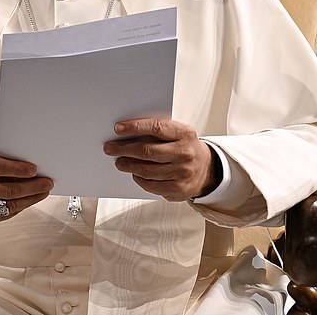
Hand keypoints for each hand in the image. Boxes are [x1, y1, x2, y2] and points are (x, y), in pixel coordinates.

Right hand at [0, 147, 52, 222]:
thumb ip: (5, 156)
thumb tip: (31, 160)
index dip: (18, 169)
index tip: (34, 169)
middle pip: (7, 190)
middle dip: (31, 187)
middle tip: (46, 183)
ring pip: (9, 204)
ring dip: (30, 198)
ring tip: (43, 192)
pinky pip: (6, 214)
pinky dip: (22, 206)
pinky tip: (31, 199)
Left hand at [103, 118, 217, 201]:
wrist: (206, 169)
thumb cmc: (185, 147)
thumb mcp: (179, 133)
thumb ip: (159, 131)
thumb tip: (127, 132)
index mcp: (185, 133)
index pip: (156, 128)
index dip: (135, 127)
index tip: (117, 128)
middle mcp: (185, 153)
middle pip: (147, 151)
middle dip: (124, 149)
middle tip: (110, 148)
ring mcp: (182, 173)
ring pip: (146, 170)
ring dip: (128, 165)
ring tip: (119, 161)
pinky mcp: (178, 189)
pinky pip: (150, 185)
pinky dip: (138, 179)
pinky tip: (134, 173)